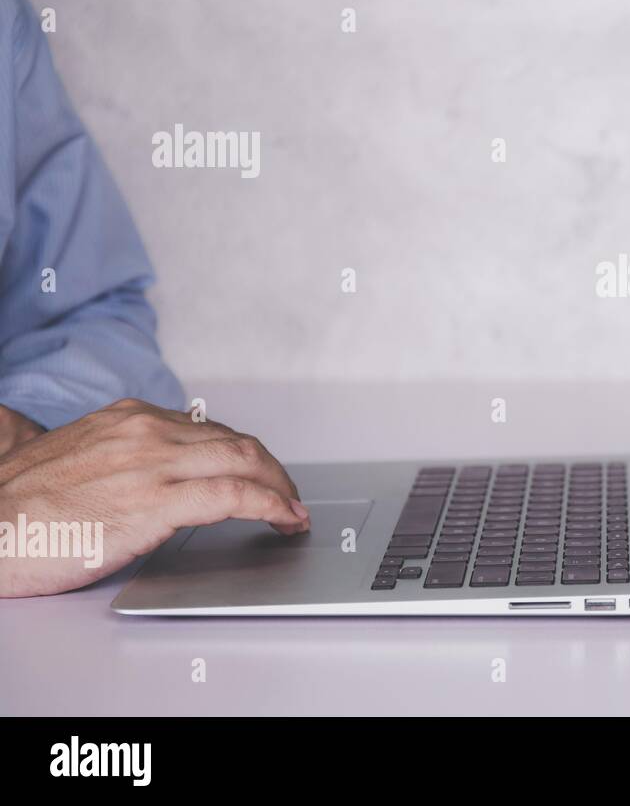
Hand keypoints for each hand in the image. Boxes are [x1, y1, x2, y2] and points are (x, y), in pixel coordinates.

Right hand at [0, 398, 309, 596]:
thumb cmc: (18, 507)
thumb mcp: (71, 459)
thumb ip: (115, 457)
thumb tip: (136, 470)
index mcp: (128, 420)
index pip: (208, 430)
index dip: (244, 455)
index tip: (259, 473)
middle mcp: (146, 433)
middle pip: (236, 443)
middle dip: (272, 471)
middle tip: (288, 495)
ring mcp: (153, 465)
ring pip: (244, 462)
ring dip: (280, 489)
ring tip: (293, 512)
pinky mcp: (155, 503)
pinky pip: (234, 496)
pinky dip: (271, 505)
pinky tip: (283, 519)